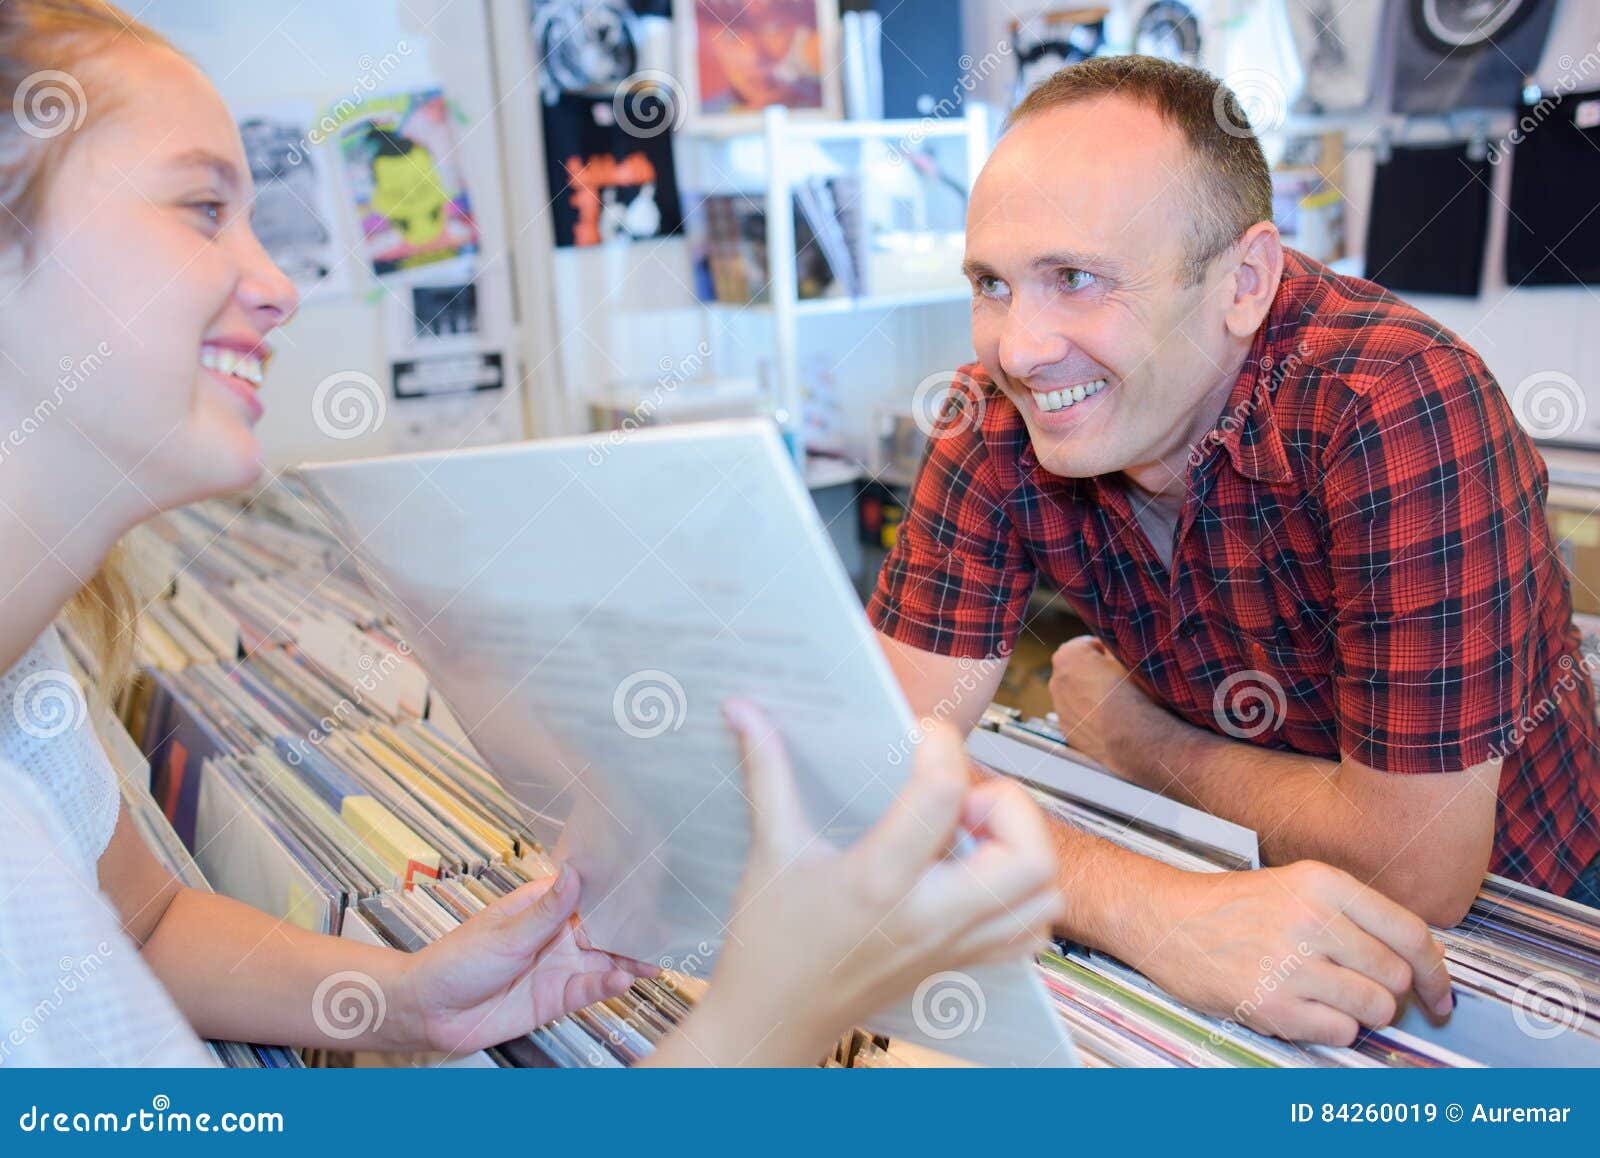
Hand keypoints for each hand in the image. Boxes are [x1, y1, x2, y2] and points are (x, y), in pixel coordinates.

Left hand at [397, 868, 656, 1055]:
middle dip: (634, 929)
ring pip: (604, 961)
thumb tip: (576, 873)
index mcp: (543, 906)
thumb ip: (548, 910)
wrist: (429, 1012)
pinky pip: (589, 990)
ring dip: (629, 960)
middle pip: (605, 929)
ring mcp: (559, 967)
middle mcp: (557, 935)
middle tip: (666, 930)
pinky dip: (608, 986)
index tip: (649, 886)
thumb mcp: (505, 932)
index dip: (618, 891)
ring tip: (653, 959)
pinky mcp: (556, 998)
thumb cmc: (455, 961)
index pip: (589, 893)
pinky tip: (623, 979)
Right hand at [664, 699, 1063, 1066]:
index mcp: (878, 881)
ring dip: (1023, 849)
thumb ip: (766, 771)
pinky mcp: (960, 963)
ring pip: (1041, 896)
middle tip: (962, 796)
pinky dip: (1024, 896)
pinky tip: (981, 873)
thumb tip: (743, 709)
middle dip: (1007, 805)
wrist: (774, 1021)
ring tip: (972, 833)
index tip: (921, 733)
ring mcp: (952, 946)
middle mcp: (929, 918)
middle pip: (1026, 855)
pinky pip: (1030, 933)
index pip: (943, 797)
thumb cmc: (768, 940)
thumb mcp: (770, 849)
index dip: (942, 746)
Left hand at [1047, 634, 1164, 771]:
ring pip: (1077, 694)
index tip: (1119, 660)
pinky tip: (1112, 720)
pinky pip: (1079, 717)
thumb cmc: (1134, 696)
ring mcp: (1060, 708)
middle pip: (1079, 670)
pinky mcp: (1067, 730)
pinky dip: (1091, 716)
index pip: (1088, 644)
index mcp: (1068, 656)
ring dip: (1093, 696)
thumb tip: (1109, 647)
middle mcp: (1057, 680)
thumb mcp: (1128, 657)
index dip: (1107, 651)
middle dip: (1096, 673)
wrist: (1136, 739)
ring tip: (1119, 703)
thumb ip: (1112, 645)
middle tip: (1121, 682)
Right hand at [1137, 860, 1452, 1046]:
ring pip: (1376, 1008)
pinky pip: (1341, 1033)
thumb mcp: (1296, 887)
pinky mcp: (1273, 1004)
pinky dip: (1331, 1030)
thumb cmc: (1231, 908)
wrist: (1164, 921)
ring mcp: (1292, 963)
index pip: (1412, 933)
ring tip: (1328, 999)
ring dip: (1362, 1014)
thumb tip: (1416, 961)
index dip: (1437, 974)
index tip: (1440, 996)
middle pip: (1396, 976)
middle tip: (1362, 992)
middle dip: (1389, 993)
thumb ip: (1354, 915)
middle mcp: (1313, 919)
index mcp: (1324, 883)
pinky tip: (1302, 1009)